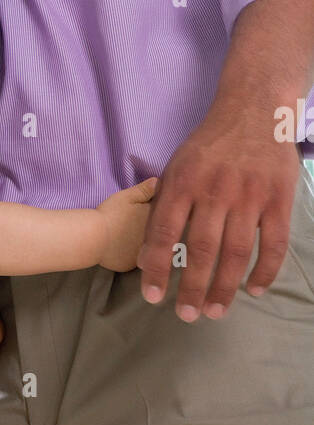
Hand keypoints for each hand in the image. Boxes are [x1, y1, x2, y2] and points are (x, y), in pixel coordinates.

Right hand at [96, 178, 159, 272]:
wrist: (92, 237)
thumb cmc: (110, 214)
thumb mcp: (127, 196)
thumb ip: (145, 189)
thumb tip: (159, 182)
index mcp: (155, 221)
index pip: (164, 215)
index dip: (157, 211)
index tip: (150, 209)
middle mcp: (153, 240)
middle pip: (156, 234)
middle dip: (151, 229)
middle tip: (135, 223)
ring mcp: (141, 255)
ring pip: (144, 248)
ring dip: (140, 243)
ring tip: (128, 237)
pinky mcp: (130, 266)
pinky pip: (132, 259)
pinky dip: (128, 254)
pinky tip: (121, 248)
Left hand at [137, 114, 299, 319]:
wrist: (256, 109)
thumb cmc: (210, 144)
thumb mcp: (177, 166)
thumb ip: (162, 207)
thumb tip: (145, 253)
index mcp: (184, 182)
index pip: (164, 233)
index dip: (156, 268)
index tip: (153, 296)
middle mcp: (215, 190)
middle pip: (200, 249)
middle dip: (191, 288)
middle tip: (186, 315)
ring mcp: (250, 195)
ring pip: (236, 252)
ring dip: (225, 287)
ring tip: (215, 311)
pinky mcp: (279, 198)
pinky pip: (273, 243)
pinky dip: (264, 270)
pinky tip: (253, 290)